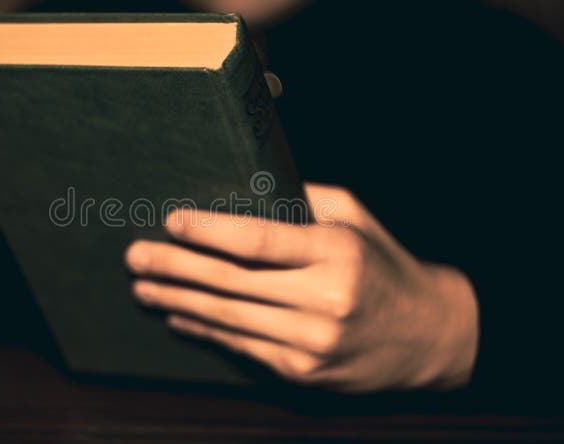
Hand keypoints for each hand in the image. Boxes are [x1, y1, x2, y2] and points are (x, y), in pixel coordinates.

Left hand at [125, 183, 478, 391]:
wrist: (428, 335)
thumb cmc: (383, 264)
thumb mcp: (355, 217)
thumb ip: (303, 200)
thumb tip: (243, 192)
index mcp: (335, 252)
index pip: (258, 240)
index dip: (209, 231)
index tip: (172, 221)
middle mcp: (323, 299)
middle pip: (232, 282)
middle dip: (176, 266)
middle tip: (135, 256)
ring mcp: (311, 342)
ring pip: (229, 319)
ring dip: (178, 300)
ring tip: (142, 286)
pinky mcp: (303, 371)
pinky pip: (242, 347)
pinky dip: (204, 330)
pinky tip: (178, 315)